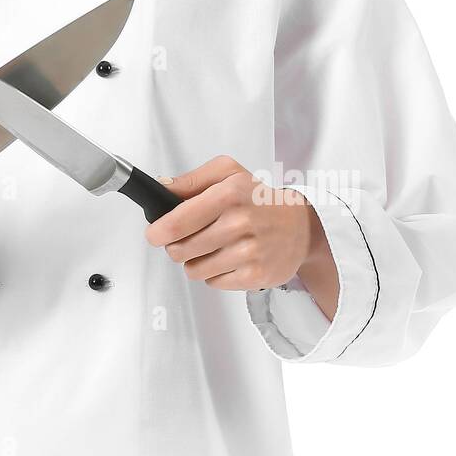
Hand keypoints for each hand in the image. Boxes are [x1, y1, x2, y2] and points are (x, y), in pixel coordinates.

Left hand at [144, 155, 336, 315]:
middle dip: (176, 246)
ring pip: (194, 270)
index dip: (158, 232)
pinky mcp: (255, 276)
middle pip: (181, 250)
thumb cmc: (260, 199)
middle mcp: (239, 223)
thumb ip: (191, 179)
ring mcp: (249, 252)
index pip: (178, 221)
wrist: (301, 226)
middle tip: (187, 238)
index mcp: (229, 194)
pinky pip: (214, 283)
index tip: (154, 234)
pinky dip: (214, 274)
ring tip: (210, 247)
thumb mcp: (228, 173)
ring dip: (195, 261)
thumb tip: (162, 188)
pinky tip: (227, 258)